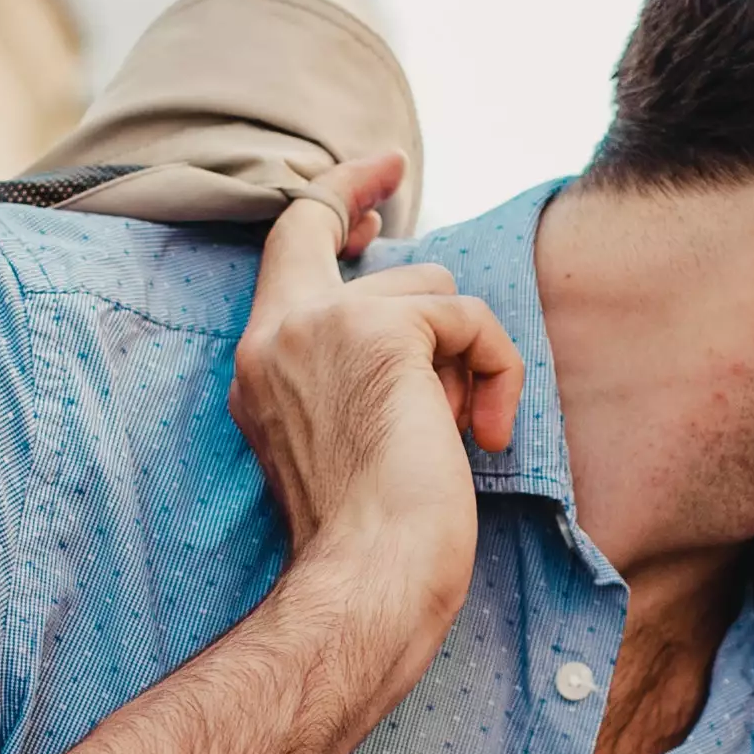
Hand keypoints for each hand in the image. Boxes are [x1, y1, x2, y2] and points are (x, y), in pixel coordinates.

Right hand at [229, 155, 520, 654]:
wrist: (368, 579)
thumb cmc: (371, 540)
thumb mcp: (351, 433)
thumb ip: (362, 369)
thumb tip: (431, 319)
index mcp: (259, 365)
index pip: (290, 242)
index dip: (338, 195)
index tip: (380, 174)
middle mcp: (276, 334)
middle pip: (364, 252)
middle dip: (421, 282)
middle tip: (424, 244)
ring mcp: (323, 325)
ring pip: (432, 292)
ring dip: (464, 358)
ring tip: (461, 431)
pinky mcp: (381, 330)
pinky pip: (468, 318)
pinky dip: (494, 372)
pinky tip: (485, 433)